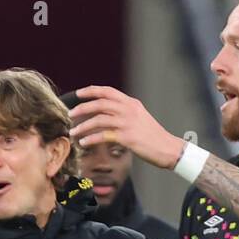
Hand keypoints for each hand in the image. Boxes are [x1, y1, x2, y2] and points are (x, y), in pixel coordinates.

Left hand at [69, 85, 183, 169]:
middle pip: (100, 103)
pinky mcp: (127, 137)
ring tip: (73, 133)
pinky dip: (91, 138)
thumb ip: (125, 112)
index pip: (108, 91)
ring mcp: (128, 123)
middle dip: (82, 108)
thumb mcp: (140, 117)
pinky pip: (104, 136)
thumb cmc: (152, 136)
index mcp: (131, 103)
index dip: (91, 91)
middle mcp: (129, 110)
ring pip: (99, 119)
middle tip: (70, 115)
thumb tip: (108, 112)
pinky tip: (84, 143)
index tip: (78, 94)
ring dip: (83, 126)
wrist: (167, 148)